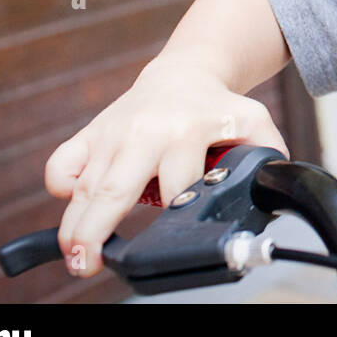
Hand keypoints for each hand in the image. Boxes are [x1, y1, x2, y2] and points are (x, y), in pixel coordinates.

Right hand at [43, 56, 288, 277]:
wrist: (185, 73)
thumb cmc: (218, 108)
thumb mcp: (253, 122)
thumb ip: (268, 153)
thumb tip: (276, 186)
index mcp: (187, 131)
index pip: (176, 186)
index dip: (174, 214)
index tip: (170, 237)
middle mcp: (144, 132)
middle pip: (114, 188)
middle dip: (96, 230)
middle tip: (88, 263)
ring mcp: (113, 132)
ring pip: (84, 184)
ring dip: (75, 225)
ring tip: (75, 258)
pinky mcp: (91, 131)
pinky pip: (63, 162)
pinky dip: (61, 185)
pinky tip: (72, 206)